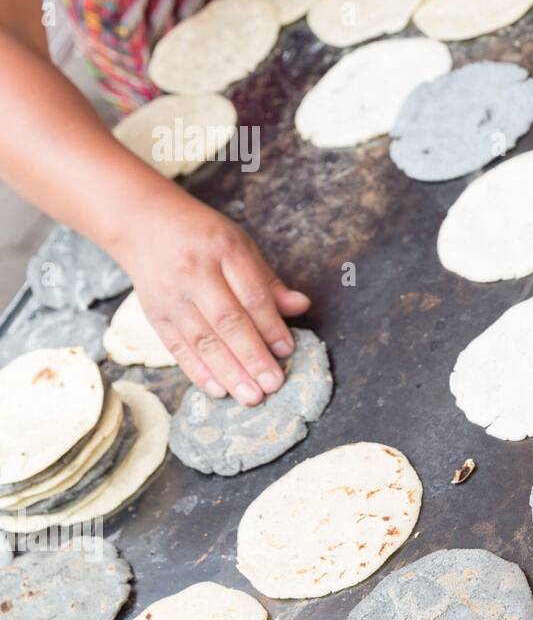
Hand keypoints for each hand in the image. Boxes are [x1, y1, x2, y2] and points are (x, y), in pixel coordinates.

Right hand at [114, 197, 310, 405]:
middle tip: (273, 384)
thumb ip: (268, 280)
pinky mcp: (155, 315)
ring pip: (203, 340)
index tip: (287, 350)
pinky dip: (199, 372)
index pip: (251, 296)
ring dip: (229, 373)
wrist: (142, 223)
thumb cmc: (202, 236)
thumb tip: (302, 306)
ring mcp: (171, 296)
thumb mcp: (240, 245)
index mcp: (223, 251)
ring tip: (251, 397)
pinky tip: (219, 390)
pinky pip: (178, 348)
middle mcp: (195, 274)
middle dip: (252, 357)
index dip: (271, 326)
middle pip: (227, 322)